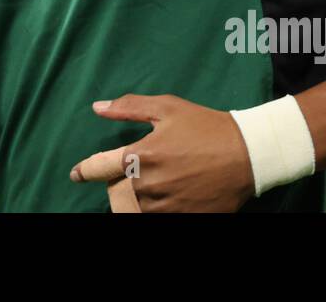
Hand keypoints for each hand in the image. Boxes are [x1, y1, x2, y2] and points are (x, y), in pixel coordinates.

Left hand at [69, 94, 255, 211]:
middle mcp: (147, 185)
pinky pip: (157, 218)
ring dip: (138, 199)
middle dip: (119, 184)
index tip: (77, 174)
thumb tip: (97, 107)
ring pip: (135, 209)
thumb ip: (128, 107)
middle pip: (116, 193)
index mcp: (138, 156)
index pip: (98, 169)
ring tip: (158, 183)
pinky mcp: (183, 219)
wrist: (248, 154)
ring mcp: (165, 207)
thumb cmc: (206, 126)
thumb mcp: (167, 107)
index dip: (83, 171)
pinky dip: (157, 208)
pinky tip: (172, 194)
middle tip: (138, 172)